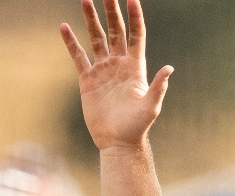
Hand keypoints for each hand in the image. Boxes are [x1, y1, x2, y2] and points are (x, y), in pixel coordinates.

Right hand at [62, 0, 172, 152]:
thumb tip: (169, 68)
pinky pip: (78, 56)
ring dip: (91, 19)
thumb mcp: (151, 107)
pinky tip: (64, 27)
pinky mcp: (88, 80)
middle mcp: (119, 64)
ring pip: (96, 38)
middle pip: (115, 31)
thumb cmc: (137, 127)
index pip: (136, 35)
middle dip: (111, 11)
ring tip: (85, 0)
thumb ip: (158, 87)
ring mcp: (103, 70)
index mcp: (135, 67)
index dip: (134, 17)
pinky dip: (71, 42)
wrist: (117, 142)